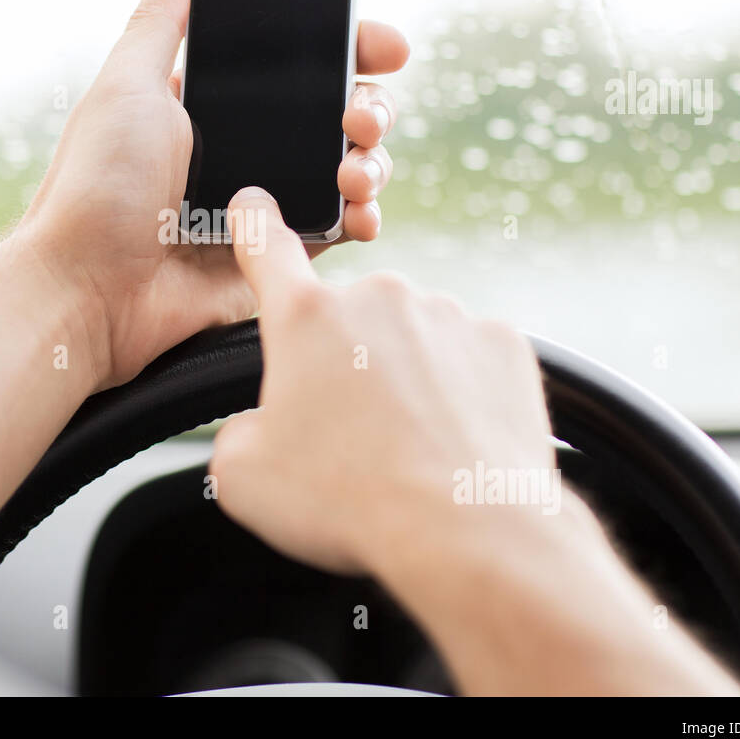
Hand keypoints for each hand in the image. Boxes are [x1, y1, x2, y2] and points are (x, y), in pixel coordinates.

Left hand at [18, 0, 408, 388]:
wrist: (89, 292)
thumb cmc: (96, 187)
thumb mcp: (126, 87)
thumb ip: (158, 24)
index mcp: (208, 105)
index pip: (295, 64)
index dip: (347, 49)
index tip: (383, 45)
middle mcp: (241, 149)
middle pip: (334, 113)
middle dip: (369, 106)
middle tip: (361, 116)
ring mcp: (262, 203)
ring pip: (347, 169)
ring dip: (372, 161)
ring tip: (356, 169)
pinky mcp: (275, 255)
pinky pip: (337, 229)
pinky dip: (362, 217)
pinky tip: (361, 212)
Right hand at [208, 189, 555, 575]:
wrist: (470, 532)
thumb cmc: (351, 502)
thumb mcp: (243, 478)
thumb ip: (237, 431)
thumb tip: (260, 427)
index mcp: (306, 319)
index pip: (266, 248)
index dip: (254, 225)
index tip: (254, 206)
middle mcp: (378, 299)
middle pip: (346, 320)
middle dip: (342, 364)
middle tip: (348, 435)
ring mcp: (446, 315)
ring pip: (410, 340)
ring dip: (402, 379)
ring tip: (405, 448)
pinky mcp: (502, 343)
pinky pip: (466, 358)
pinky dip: (456, 391)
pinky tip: (450, 440)